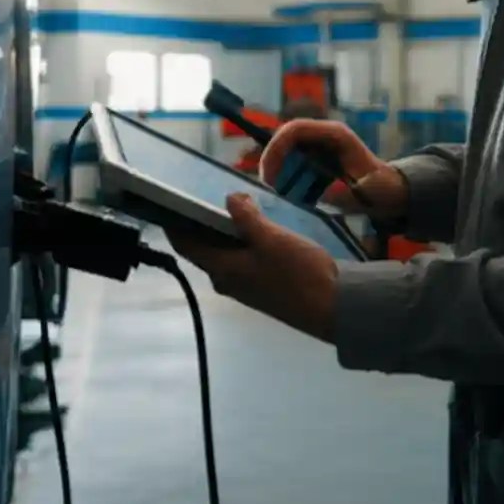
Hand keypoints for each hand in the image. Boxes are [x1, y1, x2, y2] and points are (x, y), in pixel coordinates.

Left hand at [167, 194, 337, 342]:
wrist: (334, 307)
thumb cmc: (299, 273)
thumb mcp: (272, 238)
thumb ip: (247, 218)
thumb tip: (229, 200)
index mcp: (221, 270)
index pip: (184, 245)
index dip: (173, 224)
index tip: (169, 202)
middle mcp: (226, 281)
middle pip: (203, 249)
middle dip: (203, 224)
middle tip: (209, 196)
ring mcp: (244, 287)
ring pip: (224, 255)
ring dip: (226, 233)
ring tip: (236, 208)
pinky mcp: (261, 288)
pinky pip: (242, 261)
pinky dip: (242, 244)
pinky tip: (256, 229)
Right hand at [261, 119, 407, 220]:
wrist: (394, 192)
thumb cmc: (383, 189)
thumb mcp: (366, 193)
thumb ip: (344, 193)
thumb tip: (321, 194)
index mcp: (335, 135)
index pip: (295, 129)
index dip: (277, 148)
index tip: (270, 176)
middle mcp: (325, 135)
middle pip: (286, 137)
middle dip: (272, 160)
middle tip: (267, 188)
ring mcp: (322, 145)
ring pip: (288, 149)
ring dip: (277, 169)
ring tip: (274, 193)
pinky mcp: (320, 158)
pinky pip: (295, 162)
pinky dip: (287, 176)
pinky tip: (286, 195)